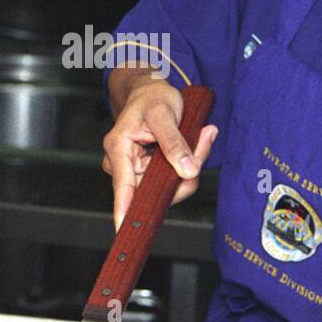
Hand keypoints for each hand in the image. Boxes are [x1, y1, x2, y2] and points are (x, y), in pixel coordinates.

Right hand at [101, 78, 218, 230]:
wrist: (149, 90)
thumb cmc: (152, 97)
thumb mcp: (164, 113)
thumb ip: (175, 143)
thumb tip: (188, 172)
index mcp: (119, 148)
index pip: (122, 187)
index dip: (123, 212)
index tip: (123, 231)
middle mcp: (123, 163)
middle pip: (154, 188)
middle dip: (183, 174)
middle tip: (203, 140)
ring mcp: (136, 169)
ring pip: (167, 185)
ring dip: (189, 167)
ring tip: (200, 137)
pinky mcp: (148, 171)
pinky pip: (171, 178)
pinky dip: (186, 165)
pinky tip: (193, 145)